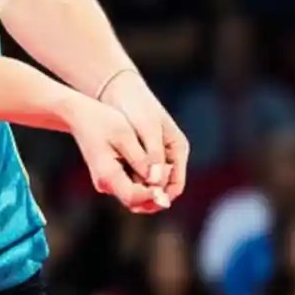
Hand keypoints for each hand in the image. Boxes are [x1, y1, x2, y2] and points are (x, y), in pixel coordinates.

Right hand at [67, 97, 167, 212]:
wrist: (80, 115)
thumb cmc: (102, 121)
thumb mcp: (124, 135)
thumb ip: (141, 159)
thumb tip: (157, 180)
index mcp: (107, 175)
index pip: (134, 197)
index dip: (154, 194)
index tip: (168, 180)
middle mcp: (105, 184)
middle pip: (136, 202)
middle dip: (156, 194)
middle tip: (170, 173)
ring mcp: (106, 183)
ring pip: (135, 198)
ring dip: (152, 190)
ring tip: (166, 168)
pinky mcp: (110, 178)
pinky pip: (131, 188)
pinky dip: (145, 183)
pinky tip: (155, 166)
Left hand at [100, 70, 188, 209]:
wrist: (120, 91)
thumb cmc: (137, 107)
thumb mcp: (147, 129)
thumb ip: (153, 155)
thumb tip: (155, 182)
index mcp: (178, 149)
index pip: (176, 184)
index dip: (162, 196)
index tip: (145, 201)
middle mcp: (169, 156)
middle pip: (162, 187)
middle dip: (148, 196)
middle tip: (131, 203)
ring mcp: (154, 156)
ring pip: (148, 183)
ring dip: (137, 190)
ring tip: (122, 194)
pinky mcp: (139, 154)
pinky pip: (136, 175)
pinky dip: (128, 180)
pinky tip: (116, 183)